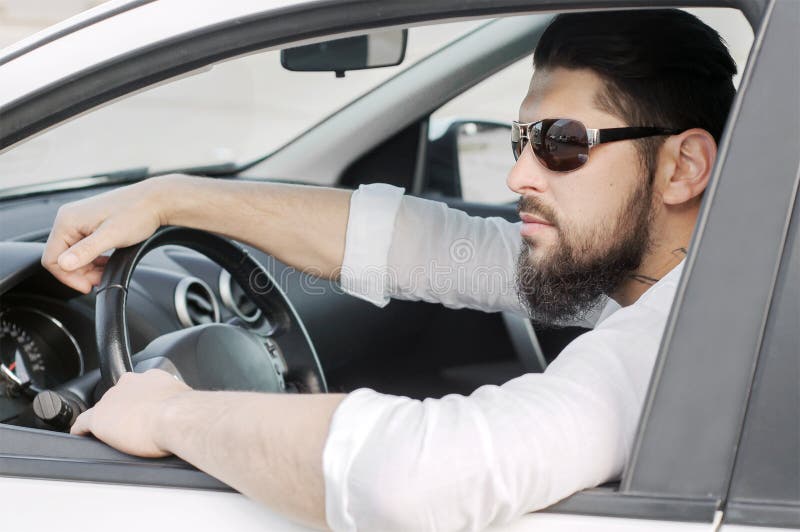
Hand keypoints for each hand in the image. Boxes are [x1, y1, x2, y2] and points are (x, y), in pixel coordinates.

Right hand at [41, 176, 178, 293]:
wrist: (155, 201)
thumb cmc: (136, 213)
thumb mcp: (111, 236)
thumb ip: (86, 251)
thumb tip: (64, 264)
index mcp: (67, 220)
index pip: (52, 259)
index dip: (68, 277)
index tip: (87, 287)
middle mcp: (69, 219)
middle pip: (62, 258)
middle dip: (80, 273)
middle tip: (100, 280)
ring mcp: (79, 222)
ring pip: (74, 255)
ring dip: (88, 268)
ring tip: (105, 272)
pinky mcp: (90, 225)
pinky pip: (84, 248)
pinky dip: (93, 260)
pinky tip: (106, 263)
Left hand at [70, 369, 191, 457]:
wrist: (177, 418)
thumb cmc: (186, 413)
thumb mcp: (185, 401)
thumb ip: (178, 402)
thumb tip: (184, 412)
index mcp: (151, 377)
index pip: (139, 387)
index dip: (141, 400)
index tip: (146, 411)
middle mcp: (130, 383)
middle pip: (120, 396)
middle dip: (125, 409)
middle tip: (136, 426)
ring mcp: (112, 399)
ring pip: (105, 409)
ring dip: (110, 420)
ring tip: (119, 436)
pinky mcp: (99, 418)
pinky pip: (83, 424)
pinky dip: (82, 430)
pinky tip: (83, 437)